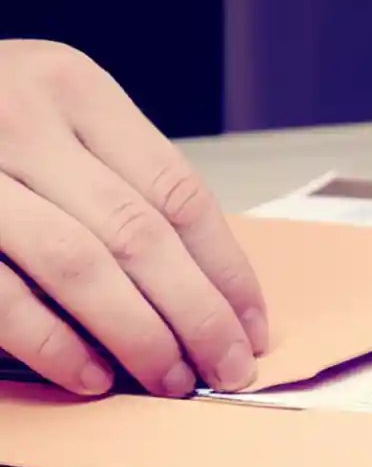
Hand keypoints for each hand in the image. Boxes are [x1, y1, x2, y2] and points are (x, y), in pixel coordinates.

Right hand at [0, 40, 267, 396]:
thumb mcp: (52, 115)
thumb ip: (117, 178)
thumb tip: (208, 286)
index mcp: (73, 87)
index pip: (178, 191)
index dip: (226, 269)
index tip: (252, 325)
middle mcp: (21, 118)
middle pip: (139, 233)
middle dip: (196, 314)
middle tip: (226, 368)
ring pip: (77, 264)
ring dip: (136, 334)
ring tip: (171, 380)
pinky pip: (1, 294)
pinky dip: (52, 342)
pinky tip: (91, 376)